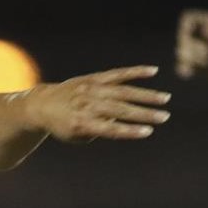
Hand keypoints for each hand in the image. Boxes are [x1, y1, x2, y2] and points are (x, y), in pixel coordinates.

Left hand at [27, 65, 171, 142]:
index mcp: (81, 123)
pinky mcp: (94, 78)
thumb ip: (99, 130)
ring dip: (145, 95)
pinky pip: (117, 73)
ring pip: (123, 91)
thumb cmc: (63, 126)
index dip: (130, 131)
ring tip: (164, 99)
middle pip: (120, 110)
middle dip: (144, 113)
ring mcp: (91, 89)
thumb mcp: (77, 136)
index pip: (110, 129)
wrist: (43, 104)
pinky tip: (153, 71)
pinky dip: (135, 71)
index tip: (148, 132)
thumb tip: (123, 120)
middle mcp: (87, 104)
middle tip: (165, 117)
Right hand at [176, 10, 207, 82]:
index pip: (189, 20)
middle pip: (185, 38)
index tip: (189, 38)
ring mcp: (206, 53)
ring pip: (186, 54)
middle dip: (183, 47)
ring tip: (183, 68)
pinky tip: (185, 73)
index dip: (184, 29)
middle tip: (185, 56)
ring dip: (183, 60)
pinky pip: (192, 68)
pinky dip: (186, 70)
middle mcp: (207, 37)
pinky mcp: (207, 69)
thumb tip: (205, 31)